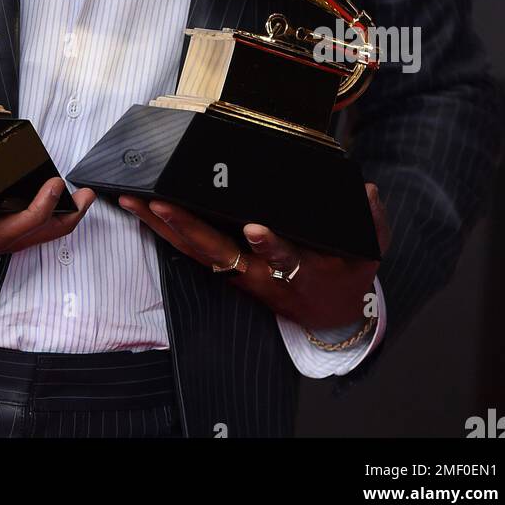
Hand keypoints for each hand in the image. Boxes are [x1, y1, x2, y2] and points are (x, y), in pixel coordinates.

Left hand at [118, 182, 390, 331]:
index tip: (256, 230)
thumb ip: (371, 222)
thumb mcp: (368, 252)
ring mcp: (238, 273)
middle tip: (158, 202)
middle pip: (219, 251)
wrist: (331, 313)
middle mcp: (259, 275)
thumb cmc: (346, 274)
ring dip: (162, 227)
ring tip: (133, 200)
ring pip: (195, 251)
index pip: (283, 257)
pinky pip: (190, 250)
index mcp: (298, 271)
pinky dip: (164, 231)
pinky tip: (141, 210)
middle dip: (187, 227)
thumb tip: (367, 192)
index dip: (270, 246)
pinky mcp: (225, 267)